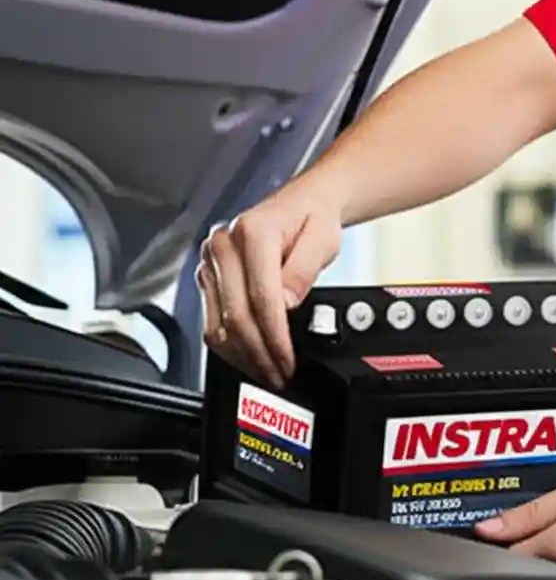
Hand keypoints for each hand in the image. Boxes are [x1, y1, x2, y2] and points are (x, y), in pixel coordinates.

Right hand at [196, 190, 342, 387]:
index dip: (275, 336)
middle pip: (235, 315)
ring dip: (243, 356)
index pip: (259, 297)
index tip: (288, 360)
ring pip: (218, 323)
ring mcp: (211, 261)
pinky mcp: (209, 275)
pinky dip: (231, 345)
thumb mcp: (323, 240)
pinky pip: (212, 320)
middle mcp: (223, 245)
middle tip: (280, 376)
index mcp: (252, 232)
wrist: (303, 204)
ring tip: (267, 374)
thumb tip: (285, 304)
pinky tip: (250, 358)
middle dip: (259, 354)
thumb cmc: (313, 219)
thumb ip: (304, 271)